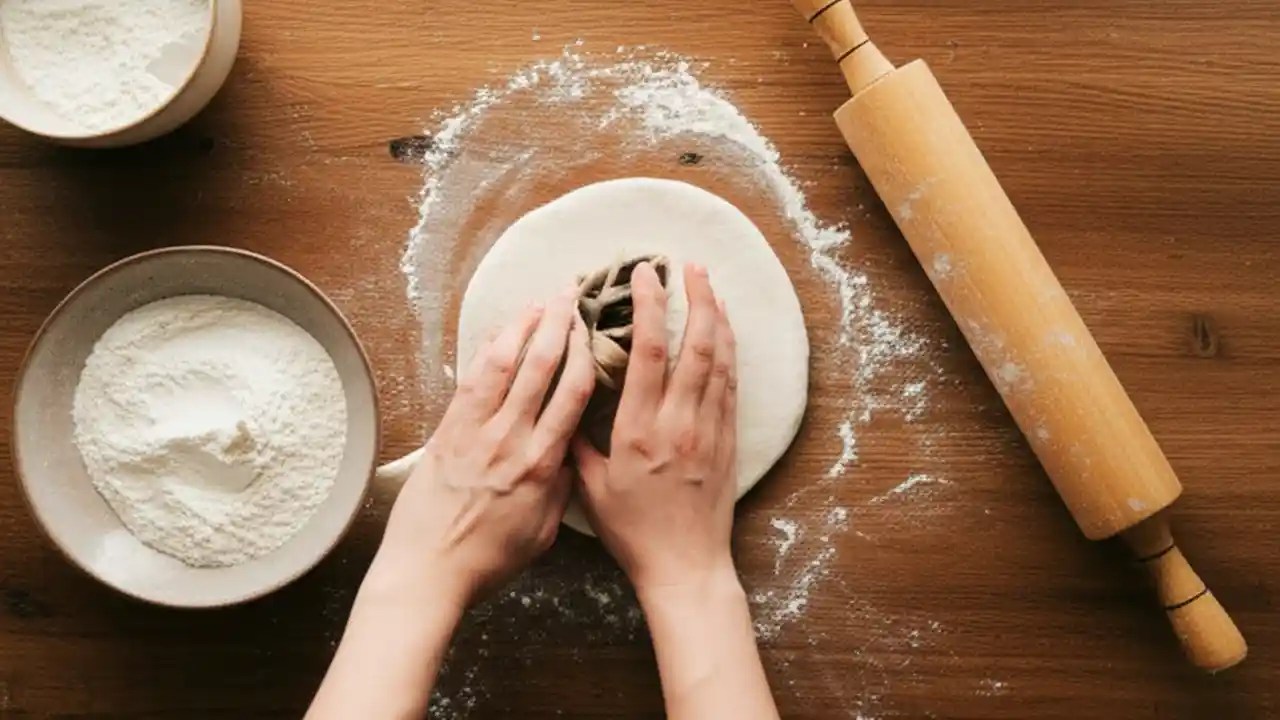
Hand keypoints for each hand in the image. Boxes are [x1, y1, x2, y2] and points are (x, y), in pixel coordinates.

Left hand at [367, 284, 596, 610]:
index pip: (573, 395)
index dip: (586, 354)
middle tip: (570, 295)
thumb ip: (561, 490)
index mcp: (542, 466)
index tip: (595, 330)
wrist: (428, 572)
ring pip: (502, 365)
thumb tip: (571, 457)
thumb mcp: (543, 532)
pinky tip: (498, 333)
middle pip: (540, 368)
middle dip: (557, 325)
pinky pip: (469, 382)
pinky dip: (486, 352)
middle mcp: (510, 441)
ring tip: (537, 303)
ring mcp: (474, 433)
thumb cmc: (487, 561)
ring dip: (521, 327)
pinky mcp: (445, 433)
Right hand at [573, 262, 738, 595]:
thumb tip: (564, 401)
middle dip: (693, 297)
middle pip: (694, 344)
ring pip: (719, 359)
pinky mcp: (727, 441)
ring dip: (716, 316)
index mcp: (638, 429)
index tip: (644, 275)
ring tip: (709, 285)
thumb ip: (577, 441)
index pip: (649, 351)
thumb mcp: (591, 488)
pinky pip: (731, 385)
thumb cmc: (633, 532)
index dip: (649, 305)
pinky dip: (729, 351)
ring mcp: (708, 430)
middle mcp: (678, 422)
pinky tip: (724, 332)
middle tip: (687, 265)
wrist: (684, 567)